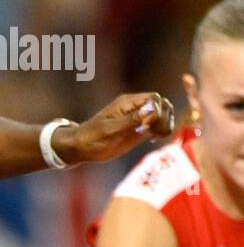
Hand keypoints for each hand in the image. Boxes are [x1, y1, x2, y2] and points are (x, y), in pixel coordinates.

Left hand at [56, 93, 174, 164]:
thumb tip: (150, 110)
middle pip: (162, 105)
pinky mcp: (139, 130)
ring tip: (155, 137)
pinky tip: (153, 140)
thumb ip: (130, 120)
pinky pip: (158, 126)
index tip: (148, 126)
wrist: (81, 147)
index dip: (158, 110)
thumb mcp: (109, 129)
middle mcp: (135, 109)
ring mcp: (138, 119)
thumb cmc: (91, 137)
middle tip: (154, 133)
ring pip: (163, 115)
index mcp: (127, 103)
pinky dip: (161, 132)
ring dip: (165, 125)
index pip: (155, 99)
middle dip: (164, 118)